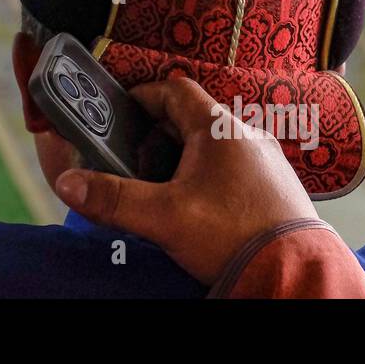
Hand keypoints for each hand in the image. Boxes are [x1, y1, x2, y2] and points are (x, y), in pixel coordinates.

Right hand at [54, 77, 316, 285]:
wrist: (296, 274)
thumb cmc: (234, 236)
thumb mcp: (164, 217)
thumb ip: (113, 199)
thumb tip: (68, 184)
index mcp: (219, 128)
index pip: (174, 89)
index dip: (144, 97)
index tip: (121, 113)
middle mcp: (247, 135)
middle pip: (191, 119)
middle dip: (158, 138)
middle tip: (135, 163)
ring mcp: (266, 160)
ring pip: (213, 147)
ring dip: (184, 160)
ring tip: (164, 190)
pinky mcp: (276, 187)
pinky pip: (234, 169)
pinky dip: (210, 179)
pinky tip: (200, 209)